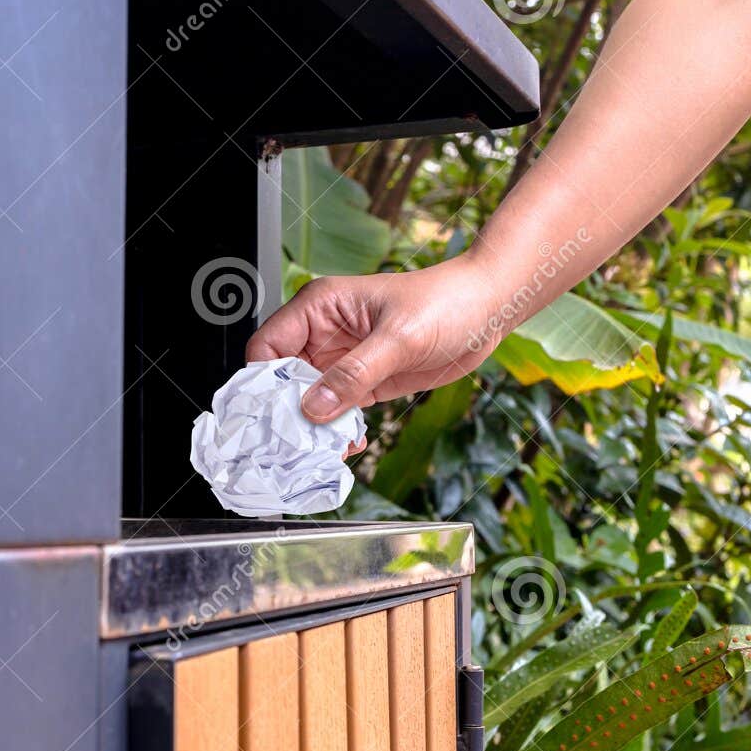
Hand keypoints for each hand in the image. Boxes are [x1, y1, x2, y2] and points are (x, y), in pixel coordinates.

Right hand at [246, 257, 501, 422]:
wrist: (488, 311)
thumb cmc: (447, 302)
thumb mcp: (399, 338)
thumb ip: (354, 373)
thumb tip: (313, 407)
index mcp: (319, 307)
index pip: (267, 346)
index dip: (263, 381)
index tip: (272, 414)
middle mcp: (322, 333)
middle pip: (282, 379)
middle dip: (287, 412)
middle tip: (298, 442)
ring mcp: (340, 359)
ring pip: (306, 400)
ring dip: (312, 427)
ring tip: (325, 448)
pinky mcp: (361, 381)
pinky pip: (335, 410)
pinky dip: (336, 430)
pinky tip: (350, 442)